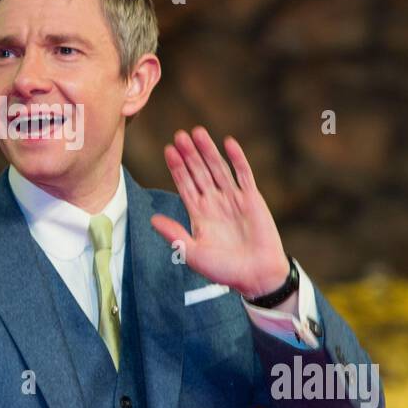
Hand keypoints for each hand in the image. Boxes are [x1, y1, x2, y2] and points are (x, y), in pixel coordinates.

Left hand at [149, 126, 289, 298]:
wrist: (256, 276)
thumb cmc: (224, 270)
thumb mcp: (193, 253)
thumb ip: (175, 235)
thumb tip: (152, 219)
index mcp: (199, 214)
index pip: (185, 185)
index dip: (177, 168)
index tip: (168, 150)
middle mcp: (215, 203)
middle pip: (199, 172)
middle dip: (189, 154)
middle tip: (179, 135)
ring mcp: (233, 199)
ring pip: (218, 168)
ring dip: (208, 151)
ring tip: (198, 132)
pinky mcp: (252, 199)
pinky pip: (244, 174)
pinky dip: (237, 158)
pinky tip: (228, 142)